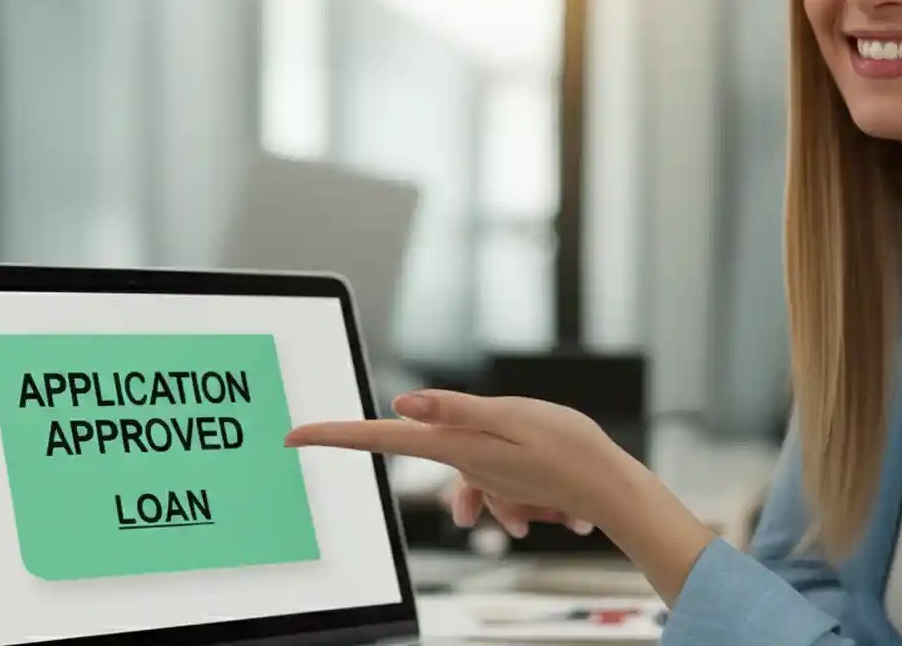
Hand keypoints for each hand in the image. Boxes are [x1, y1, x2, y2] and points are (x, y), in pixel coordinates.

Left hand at [284, 390, 639, 531]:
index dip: (333, 435)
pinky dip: (506, 480)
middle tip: (364, 429)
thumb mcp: (512, 415)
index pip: (380, 438)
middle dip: (407, 431)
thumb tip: (400, 404)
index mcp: (455, 445)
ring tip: (523, 481)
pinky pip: (488, 474)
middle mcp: (461, 463)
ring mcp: (481, 474)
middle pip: (413, 443)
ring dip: (481, 466)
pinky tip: (535, 498)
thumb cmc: (567, 447)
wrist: (608, 490)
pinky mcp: (499, 479)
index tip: (292, 436)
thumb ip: (456, 409)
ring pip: (459, 458)